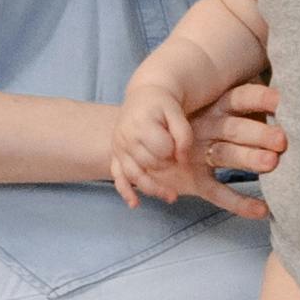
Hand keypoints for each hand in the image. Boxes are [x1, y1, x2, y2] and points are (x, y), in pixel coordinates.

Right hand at [109, 71, 200, 207]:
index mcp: (142, 124)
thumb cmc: (162, 104)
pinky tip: (135, 204)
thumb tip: (182, 160)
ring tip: (172, 197)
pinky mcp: (116, 155)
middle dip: (166, 168)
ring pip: (134, 175)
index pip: (162, 148)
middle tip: (178, 166)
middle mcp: (126, 137)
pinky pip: (117, 176)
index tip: (180, 149)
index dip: (174, 152)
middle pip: (149, 164)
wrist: (144, 95)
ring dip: (153, 188)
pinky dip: (126, 191)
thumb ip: (183, 135)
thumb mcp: (177, 112)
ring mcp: (119, 148)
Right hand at [186, 78, 288, 212]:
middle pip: (234, 128)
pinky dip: (239, 203)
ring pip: (225, 155)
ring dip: (248, 159)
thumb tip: (294, 98)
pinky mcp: (194, 181)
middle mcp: (205, 127)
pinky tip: (263, 210)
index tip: (283, 101)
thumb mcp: (217, 107)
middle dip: (259, 133)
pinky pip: (217, 193)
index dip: (261, 98)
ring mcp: (196, 154)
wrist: (154, 146)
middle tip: (282, 140)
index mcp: (215, 106)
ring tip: (272, 164)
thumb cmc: (201, 123)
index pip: (240, 97)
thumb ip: (251, 104)